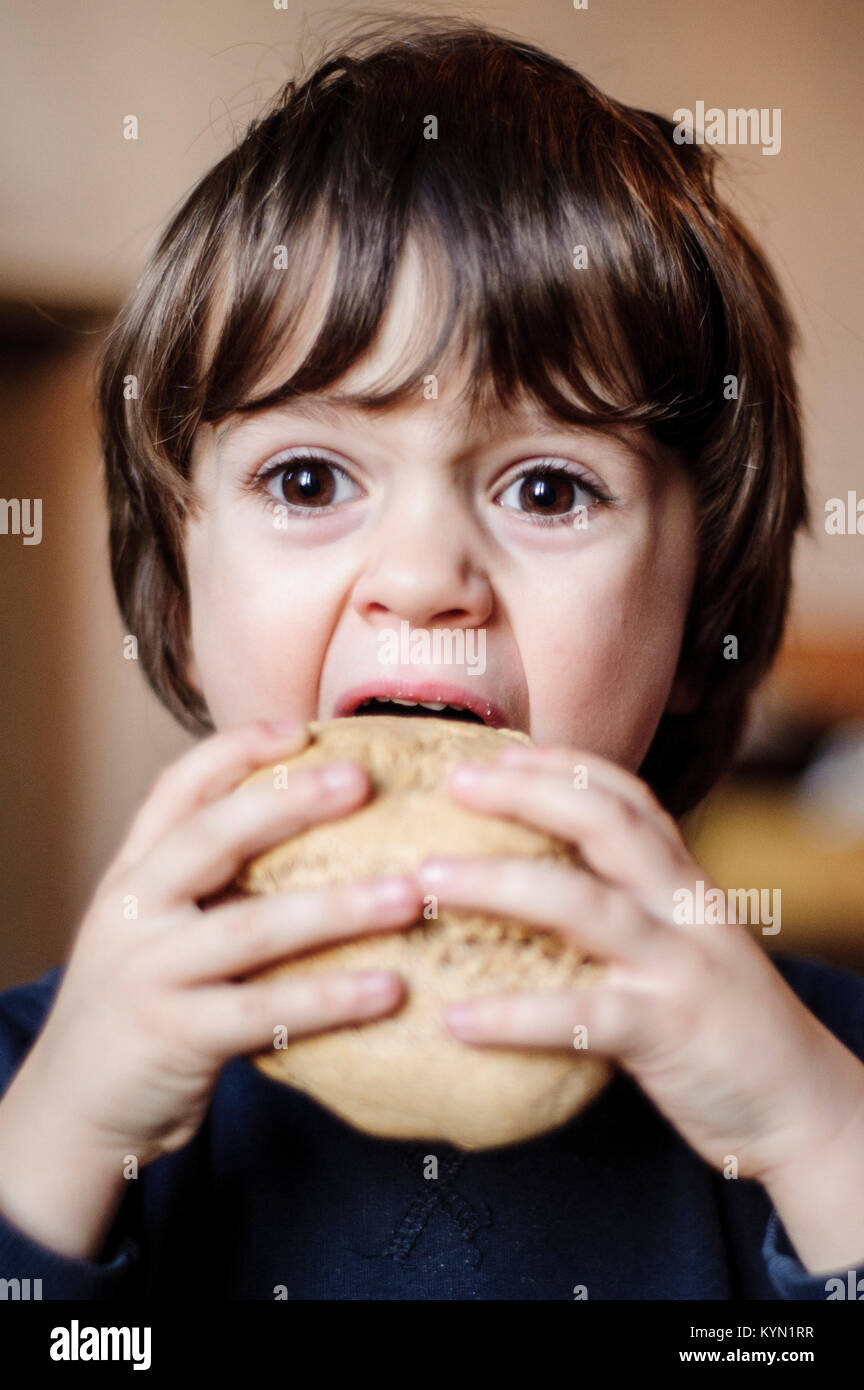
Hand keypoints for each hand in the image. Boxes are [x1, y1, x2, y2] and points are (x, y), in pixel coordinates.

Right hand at [4, 720, 421, 1169]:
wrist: (71, 1113)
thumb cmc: (141, 1009)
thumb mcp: (153, 931)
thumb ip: (208, 887)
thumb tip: (318, 840)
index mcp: (133, 875)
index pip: (179, 789)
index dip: (239, 750)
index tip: (303, 729)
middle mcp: (134, 911)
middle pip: (212, 835)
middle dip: (291, 802)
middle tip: (362, 780)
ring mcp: (150, 973)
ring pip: (252, 926)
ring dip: (338, 907)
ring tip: (409, 893)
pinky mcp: (174, 1036)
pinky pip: (265, 1010)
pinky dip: (331, 996)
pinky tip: (389, 988)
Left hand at [415, 742, 863, 1187]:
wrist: (801, 1104)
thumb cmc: (720, 1023)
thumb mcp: (682, 945)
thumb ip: (628, 910)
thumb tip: (533, 889)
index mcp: (683, 884)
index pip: (628, 798)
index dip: (563, 766)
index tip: (499, 750)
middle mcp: (684, 909)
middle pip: (604, 825)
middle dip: (526, 793)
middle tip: (454, 782)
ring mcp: (678, 966)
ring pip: (583, 905)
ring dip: (497, 883)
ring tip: (424, 881)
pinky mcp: (668, 1031)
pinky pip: (583, 1015)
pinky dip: (517, 1015)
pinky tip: (457, 1020)